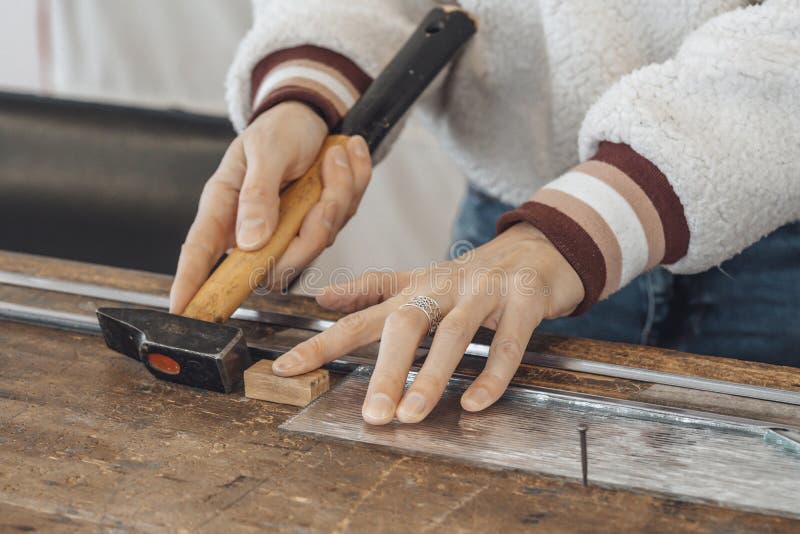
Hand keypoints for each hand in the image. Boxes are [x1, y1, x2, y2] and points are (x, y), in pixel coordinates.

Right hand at [169, 102, 372, 312]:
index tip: (182, 310)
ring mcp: (289, 230)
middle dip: (314, 223)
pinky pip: (343, 218)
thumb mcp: (266, 149)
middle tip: (330, 165)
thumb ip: (258, 194)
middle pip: (279, 261)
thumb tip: (249, 242)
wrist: (313, 116)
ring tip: (337, 152)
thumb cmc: (279, 129)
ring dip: (338, 191)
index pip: (200, 251)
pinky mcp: (317, 224)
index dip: (189, 283)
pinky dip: (353, 183)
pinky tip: (347, 154)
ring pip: (319, 239)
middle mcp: (254, 226)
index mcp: (226, 205)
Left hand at [272, 223, 584, 423]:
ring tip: (412, 414)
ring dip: (432, 375)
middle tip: (372, 414)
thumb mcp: (420, 280)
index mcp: (415, 288)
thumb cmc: (473, 274)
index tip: (286, 368)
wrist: (539, 247)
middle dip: (385, 369)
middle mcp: (444, 287)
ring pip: (454, 332)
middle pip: (405, 323)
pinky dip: (492, 374)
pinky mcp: (523, 300)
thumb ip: (373, 290)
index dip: (322, 342)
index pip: (361, 317)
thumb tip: (324, 299)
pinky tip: (475, 403)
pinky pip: (508, 342)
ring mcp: (485, 291)